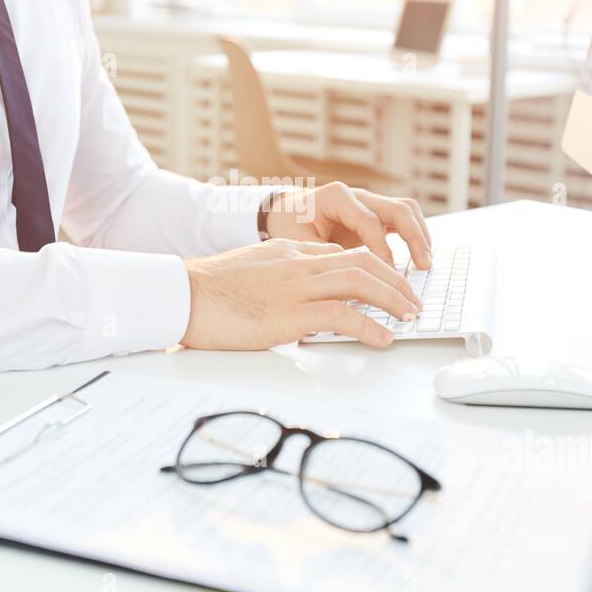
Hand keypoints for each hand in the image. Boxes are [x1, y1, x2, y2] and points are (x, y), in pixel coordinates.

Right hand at [181, 238, 425, 349]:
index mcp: (288, 252)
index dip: (373, 268)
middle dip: (394, 280)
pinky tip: (383, 339)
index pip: (342, 253)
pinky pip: (341, 315)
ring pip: (360, 281)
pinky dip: (370, 326)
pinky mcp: (287, 313)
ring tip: (409, 316)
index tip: (390, 284)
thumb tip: (301, 305)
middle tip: (412, 300)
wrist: (180, 296)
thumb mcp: (251, 274)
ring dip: (392, 299)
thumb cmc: (207, 293)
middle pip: (362, 261)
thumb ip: (279, 280)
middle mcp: (297, 263)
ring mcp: (294, 286)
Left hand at [263, 182, 432, 270]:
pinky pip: (403, 221)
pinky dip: (415, 238)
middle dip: (414, 238)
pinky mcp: (376, 216)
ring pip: (407, 211)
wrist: (285, 214)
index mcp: (337, 197)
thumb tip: (348, 278)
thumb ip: (322, 256)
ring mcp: (370, 204)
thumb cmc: (289, 226)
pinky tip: (419, 259)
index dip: (381, 248)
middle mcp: (358, 196)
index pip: (369, 221)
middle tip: (423, 265)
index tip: (388, 272)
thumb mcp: (297, 242)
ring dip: (420, 236)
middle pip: (398, 209)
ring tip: (426, 263)